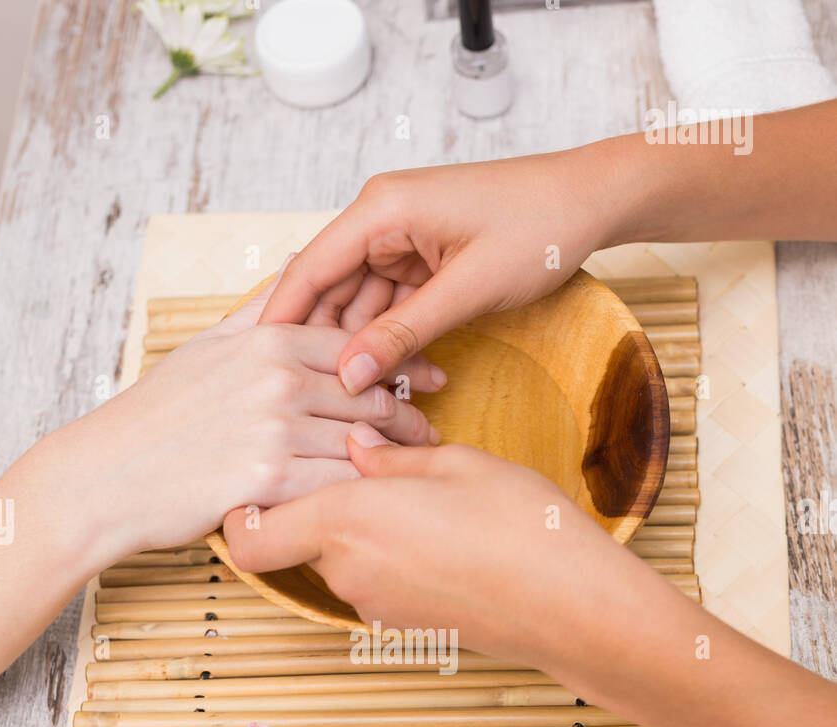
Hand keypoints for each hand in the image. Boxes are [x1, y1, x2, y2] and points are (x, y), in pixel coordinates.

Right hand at [52, 283, 440, 566]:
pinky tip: (381, 501)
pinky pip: (341, 484)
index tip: (431, 378)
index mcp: (268, 339)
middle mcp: (276, 377)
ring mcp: (275, 428)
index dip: (401, 364)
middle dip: (410, 416)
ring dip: (398, 460)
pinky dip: (367, 493)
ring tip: (418, 471)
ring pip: (363, 442)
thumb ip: (261, 309)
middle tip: (433, 432)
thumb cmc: (158, 415)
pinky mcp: (270, 478)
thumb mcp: (208, 346)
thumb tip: (297, 262)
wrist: (108, 475)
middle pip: (370, 395)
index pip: (356, 347)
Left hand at [222, 425, 629, 674]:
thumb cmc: (521, 525)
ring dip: (360, 529)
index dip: (241, 514)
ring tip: (419, 498)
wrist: (572, 606)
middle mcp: (349, 571)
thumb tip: (356, 447)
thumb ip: (391, 455)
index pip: (249, 536)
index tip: (261, 482)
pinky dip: (389, 555)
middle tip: (365, 466)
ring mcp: (375, 606)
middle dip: (318, 504)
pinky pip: (373, 580)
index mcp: (347, 521)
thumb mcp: (455, 463)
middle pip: (296, 541)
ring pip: (338, 559)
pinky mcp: (403, 624)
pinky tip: (438, 534)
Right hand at [260, 150, 618, 393]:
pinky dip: (393, 345)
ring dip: (363, 353)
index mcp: (381, 210)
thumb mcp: (468, 289)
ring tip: (363, 403)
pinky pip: (389, 311)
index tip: (256, 368)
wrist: (591, 203)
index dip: (279, 321)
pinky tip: (397, 382)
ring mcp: (400, 244)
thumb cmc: (538, 226)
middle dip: (323, 347)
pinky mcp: (421, 264)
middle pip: (328, 293)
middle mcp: (381, 222)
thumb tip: (349, 374)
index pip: (309, 269)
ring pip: (358, 309)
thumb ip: (404, 333)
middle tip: (313, 404)